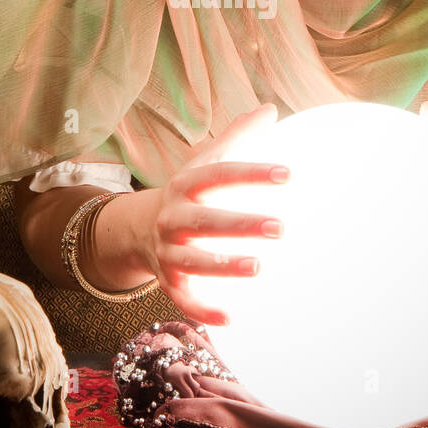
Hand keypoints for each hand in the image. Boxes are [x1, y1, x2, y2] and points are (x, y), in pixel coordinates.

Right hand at [142, 103, 288, 326]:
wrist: (139, 227)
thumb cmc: (189, 192)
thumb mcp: (204, 161)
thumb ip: (237, 137)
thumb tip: (270, 109)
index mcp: (186, 184)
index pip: (221, 174)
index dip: (252, 173)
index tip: (288, 174)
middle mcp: (173, 217)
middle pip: (206, 221)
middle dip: (241, 225)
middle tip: (280, 227)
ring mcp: (168, 251)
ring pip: (194, 261)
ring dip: (223, 265)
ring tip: (259, 266)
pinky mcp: (168, 280)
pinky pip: (183, 298)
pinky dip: (203, 310)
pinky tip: (231, 318)